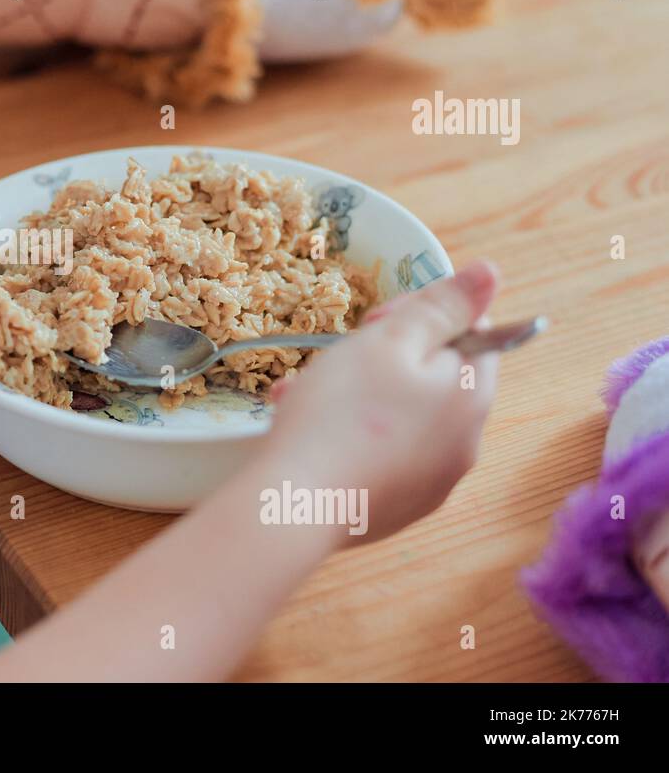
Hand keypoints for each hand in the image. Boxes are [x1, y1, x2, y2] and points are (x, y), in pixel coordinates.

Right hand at [262, 260, 500, 544]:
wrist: (293, 505)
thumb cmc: (341, 412)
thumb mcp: (390, 340)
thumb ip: (442, 305)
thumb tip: (490, 273)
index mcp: (472, 398)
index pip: (473, 333)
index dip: (423, 317)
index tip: (375, 325)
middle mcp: (463, 446)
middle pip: (436, 378)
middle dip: (386, 358)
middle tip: (339, 358)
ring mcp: (430, 484)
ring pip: (402, 417)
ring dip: (361, 396)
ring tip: (308, 396)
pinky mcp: (395, 509)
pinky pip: (380, 456)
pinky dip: (351, 438)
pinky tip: (309, 434)